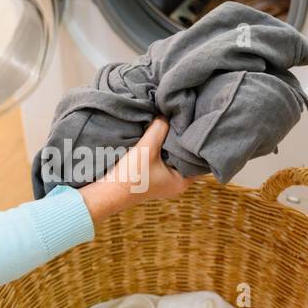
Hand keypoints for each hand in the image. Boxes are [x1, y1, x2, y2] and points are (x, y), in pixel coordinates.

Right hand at [78, 116, 201, 224]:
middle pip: (186, 157)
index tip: (196, 126)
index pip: (199, 159)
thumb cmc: (131, 175)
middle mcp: (177, 183)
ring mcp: (164, 182)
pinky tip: (159, 137)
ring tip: (172, 126)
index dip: (197, 142)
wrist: (107, 192)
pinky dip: (162, 150)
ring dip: (171, 145)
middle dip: (183, 141)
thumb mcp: (147, 148)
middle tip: (184, 122)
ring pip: (174, 158)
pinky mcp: (153, 179)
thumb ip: (159, 129)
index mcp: (182, 181)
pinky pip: (163, 161)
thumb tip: (166, 114)